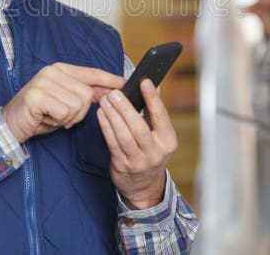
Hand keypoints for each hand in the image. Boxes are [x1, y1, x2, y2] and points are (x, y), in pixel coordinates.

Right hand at [2, 63, 124, 142]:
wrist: (11, 124)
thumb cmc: (40, 114)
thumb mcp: (66, 102)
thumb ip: (85, 94)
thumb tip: (110, 92)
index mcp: (61, 69)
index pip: (91, 72)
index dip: (109, 79)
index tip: (125, 83)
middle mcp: (53, 71)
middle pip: (87, 94)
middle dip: (79, 112)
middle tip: (62, 116)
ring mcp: (44, 82)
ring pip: (77, 104)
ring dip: (68, 118)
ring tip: (52, 116)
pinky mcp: (37, 96)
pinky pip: (64, 112)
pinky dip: (58, 121)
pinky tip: (46, 119)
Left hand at [97, 79, 176, 209]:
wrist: (144, 187)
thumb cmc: (151, 152)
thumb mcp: (160, 135)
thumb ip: (155, 112)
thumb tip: (154, 85)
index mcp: (168, 140)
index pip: (160, 116)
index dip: (153, 98)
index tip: (144, 82)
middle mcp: (155, 152)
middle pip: (139, 127)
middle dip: (126, 108)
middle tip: (115, 93)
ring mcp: (139, 161)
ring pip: (124, 136)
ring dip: (113, 116)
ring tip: (106, 101)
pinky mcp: (122, 166)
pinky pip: (113, 143)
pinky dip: (106, 128)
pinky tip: (101, 115)